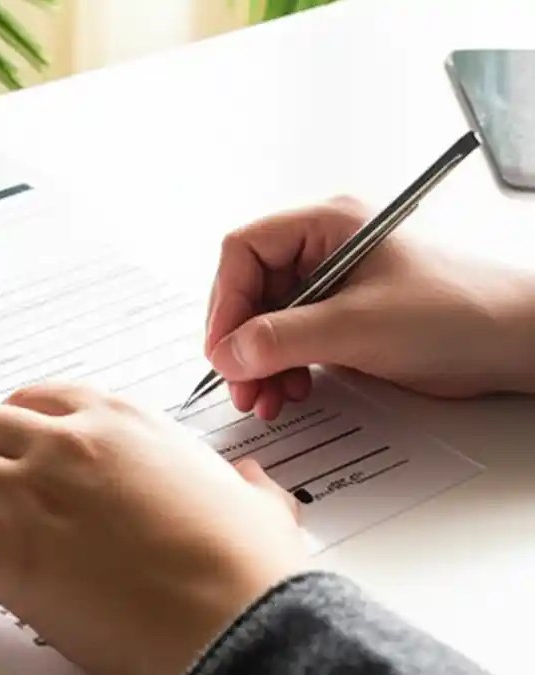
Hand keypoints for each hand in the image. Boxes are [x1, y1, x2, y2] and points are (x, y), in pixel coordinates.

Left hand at [0, 383, 305, 674]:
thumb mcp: (252, 501)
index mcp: (119, 423)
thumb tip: (247, 481)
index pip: (38, 399)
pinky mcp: (6, 556)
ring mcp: (30, 497)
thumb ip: (237, 481)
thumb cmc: (244, 567)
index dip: (0, 412)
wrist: (233, 619)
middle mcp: (66, 447)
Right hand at [206, 197, 534, 419]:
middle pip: (251, 289)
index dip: (226, 300)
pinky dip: (283, 368)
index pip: (245, 250)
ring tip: (266, 398)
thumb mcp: (359, 326)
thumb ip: (284, 339)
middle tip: (240, 383)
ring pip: (268, 320)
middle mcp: (324, 248)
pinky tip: (290, 392)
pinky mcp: (344, 318)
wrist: (518, 342)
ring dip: (259, 362)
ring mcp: (334, 285)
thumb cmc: (460, 312)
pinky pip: (293, 340)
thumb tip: (229, 353)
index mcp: (327, 224)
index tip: (223, 348)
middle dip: (241, 341)